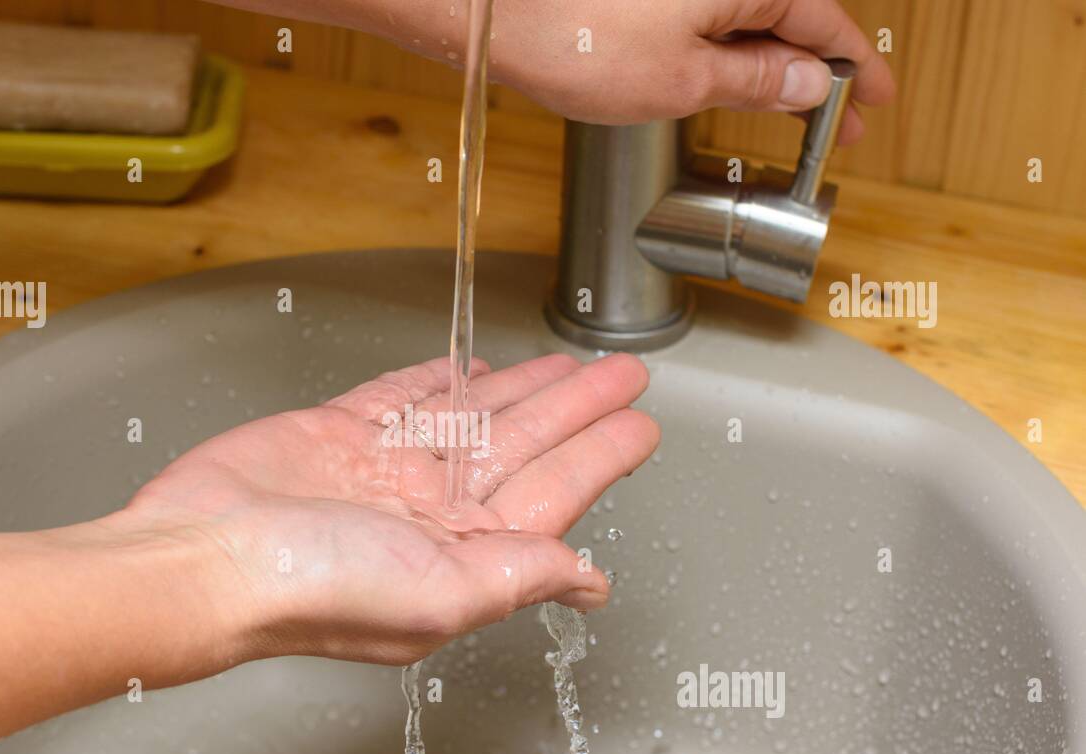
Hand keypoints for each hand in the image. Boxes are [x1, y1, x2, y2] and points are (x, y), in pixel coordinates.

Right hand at [114, 353, 656, 674]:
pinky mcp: (338, 435)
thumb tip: (591, 583)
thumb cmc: (310, 589)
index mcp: (465, 552)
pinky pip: (404, 398)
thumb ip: (524, 575)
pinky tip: (469, 369)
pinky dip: (438, 381)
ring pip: (473, 417)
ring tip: (564, 365)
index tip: (641, 427)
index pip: (555, 494)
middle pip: (524, 447)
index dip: (602, 457)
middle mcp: (430, 513)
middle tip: (621, 377)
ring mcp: (384, 470)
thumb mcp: (444, 594)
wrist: (204, 556)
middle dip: (576, 410)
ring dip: (521, 391)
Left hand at [217, 0, 893, 141]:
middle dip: (818, 75)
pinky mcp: (645, 1)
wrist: (492, 14)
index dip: (857, 70)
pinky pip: (706, 23)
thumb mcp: (683, 78)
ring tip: (788, 120)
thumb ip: (754, 78)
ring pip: (747, 22)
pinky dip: (726, 58)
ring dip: (772, 69)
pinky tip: (725, 88)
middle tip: (838, 127)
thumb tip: (806, 82)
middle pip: (790, 18)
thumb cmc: (574, 36)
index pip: (826, 22)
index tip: (875, 106)